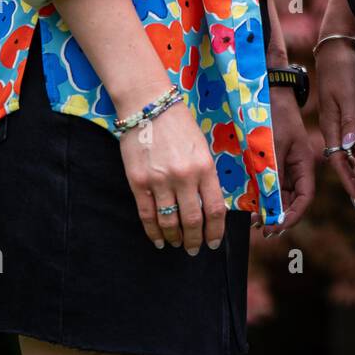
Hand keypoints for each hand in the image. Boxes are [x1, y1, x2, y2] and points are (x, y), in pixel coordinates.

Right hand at [118, 100, 225, 254]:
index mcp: (204, 167)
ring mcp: (159, 181)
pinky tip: (158, 240)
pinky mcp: (138, 182)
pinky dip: (153, 232)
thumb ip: (206, 176)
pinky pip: (147, 216)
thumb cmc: (179, 124)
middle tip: (194, 249)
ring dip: (175, 238)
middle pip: (192, 221)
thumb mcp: (201, 147)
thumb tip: (207, 207)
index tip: (213, 243)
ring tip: (177, 244)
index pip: (214, 210)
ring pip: (169, 222)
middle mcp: (184, 177)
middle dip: (195, 240)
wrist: (148, 106)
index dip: (215, 231)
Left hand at [261, 88, 314, 236]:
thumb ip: (272, 175)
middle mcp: (295, 168)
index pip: (304, 198)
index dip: (293, 215)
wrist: (266, 91)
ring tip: (254, 219)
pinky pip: (268, 183)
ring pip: (279, 194)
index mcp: (304, 164)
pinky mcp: (269, 161)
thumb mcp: (273, 146)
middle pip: (291, 199)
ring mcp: (282, 165)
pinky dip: (261, 194)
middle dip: (278, 215)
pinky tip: (250, 202)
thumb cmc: (274, 115)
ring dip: (268, 207)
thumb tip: (270, 204)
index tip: (278, 227)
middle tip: (261, 228)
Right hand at [316, 37, 354, 203]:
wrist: (336, 46)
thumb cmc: (340, 68)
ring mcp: (340, 118)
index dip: (350, 179)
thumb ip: (348, 120)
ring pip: (351, 150)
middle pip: (345, 159)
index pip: (339, 160)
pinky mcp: (347, 110)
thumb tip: (349, 148)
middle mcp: (335, 125)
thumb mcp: (345, 94)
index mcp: (331, 124)